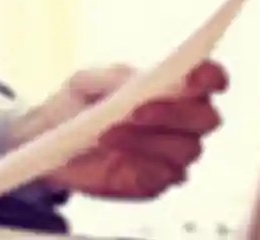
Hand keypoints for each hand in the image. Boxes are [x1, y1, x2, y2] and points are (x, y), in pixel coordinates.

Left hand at [13, 61, 228, 198]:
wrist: (49, 139)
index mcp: (175, 88)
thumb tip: (140, 81)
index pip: (210, 80)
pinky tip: (112, 150)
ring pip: (186, 148)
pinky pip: (165, 174)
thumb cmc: (76, 102)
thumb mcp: (87, 82)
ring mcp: (174, 154)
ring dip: (147, 138)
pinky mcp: (157, 182)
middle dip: (174, 112)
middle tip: (136, 110)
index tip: (193, 76)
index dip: (210, 77)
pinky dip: (140, 160)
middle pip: (206, 118)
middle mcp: (184, 122)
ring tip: (107, 132)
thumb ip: (116, 77)